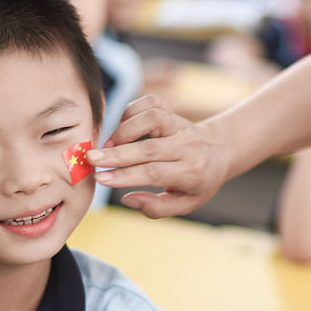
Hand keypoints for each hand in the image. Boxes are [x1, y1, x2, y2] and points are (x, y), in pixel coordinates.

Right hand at [88, 95, 230, 218]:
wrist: (219, 151)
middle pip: (149, 148)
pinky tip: (121, 127)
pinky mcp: (172, 111)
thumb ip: (156, 207)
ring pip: (152, 118)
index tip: (101, 179)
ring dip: (124, 130)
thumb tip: (127, 198)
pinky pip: (150, 103)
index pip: (154, 173)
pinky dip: (131, 111)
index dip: (125, 175)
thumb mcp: (185, 203)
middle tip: (91, 159)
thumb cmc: (198, 182)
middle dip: (117, 154)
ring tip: (107, 145)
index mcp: (191, 172)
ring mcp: (180, 125)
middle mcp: (187, 146)